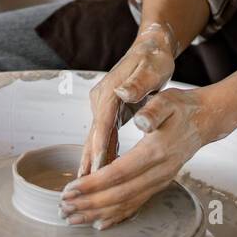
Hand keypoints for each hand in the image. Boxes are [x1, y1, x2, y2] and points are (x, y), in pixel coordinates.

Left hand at [60, 86, 232, 229]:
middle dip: (89, 204)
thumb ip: (153, 111)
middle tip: (64, 208)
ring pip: (126, 204)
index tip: (71, 189)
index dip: (93, 184)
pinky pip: (136, 204)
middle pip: (120, 195)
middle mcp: (159, 171)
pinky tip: (100, 222)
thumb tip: (141, 120)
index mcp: (155, 152)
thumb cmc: (183, 108)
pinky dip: (116, 215)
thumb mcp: (168, 101)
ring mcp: (160, 181)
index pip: (119, 173)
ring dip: (98, 213)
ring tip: (73, 217)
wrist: (206, 119)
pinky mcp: (159, 183)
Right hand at [78, 21, 178, 178]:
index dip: (100, 148)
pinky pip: (103, 136)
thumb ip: (139, 82)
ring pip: (96, 138)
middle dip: (88, 162)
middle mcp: (101, 99)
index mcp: (111, 91)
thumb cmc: (154, 58)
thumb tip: (124, 92)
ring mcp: (102, 105)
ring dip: (92, 161)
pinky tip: (100, 172)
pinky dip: (101, 153)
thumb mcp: (152, 68)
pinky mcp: (108, 110)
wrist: (150, 46)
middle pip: (93, 135)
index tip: (97, 170)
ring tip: (87, 188)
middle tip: (83, 189)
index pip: (103, 124)